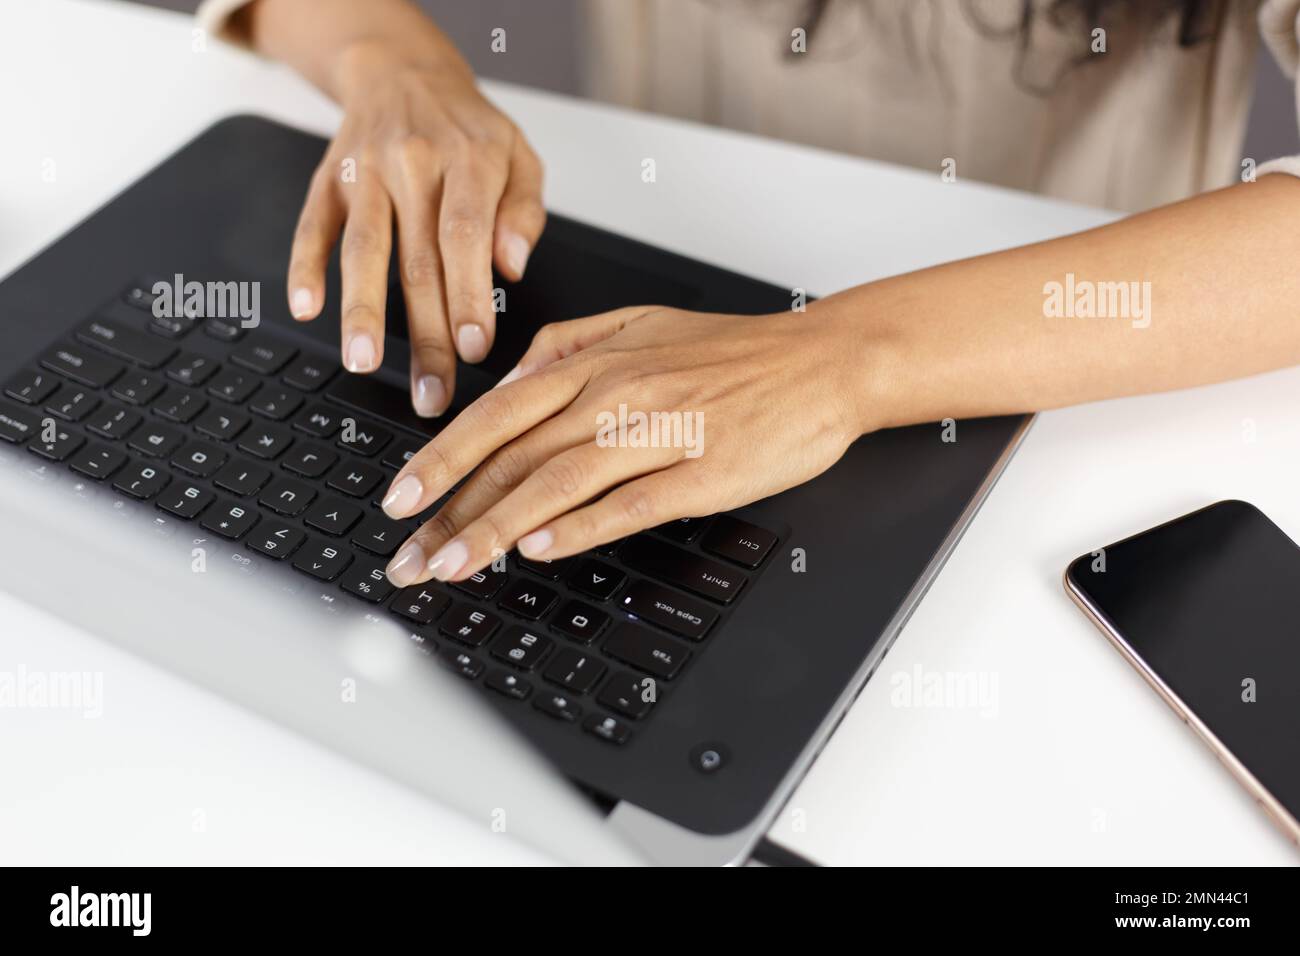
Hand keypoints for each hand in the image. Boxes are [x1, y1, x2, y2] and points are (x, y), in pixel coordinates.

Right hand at [285, 40, 544, 415]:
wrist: (403, 71)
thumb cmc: (469, 129)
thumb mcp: (519, 156)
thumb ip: (525, 212)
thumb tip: (512, 266)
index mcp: (469, 161)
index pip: (465, 238)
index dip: (468, 296)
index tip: (473, 348)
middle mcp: (414, 165)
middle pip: (417, 261)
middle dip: (424, 336)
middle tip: (431, 393)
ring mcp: (365, 172)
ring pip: (362, 249)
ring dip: (361, 310)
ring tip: (362, 361)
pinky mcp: (329, 179)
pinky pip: (312, 225)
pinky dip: (303, 265)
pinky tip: (305, 306)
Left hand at [378, 304, 876, 586]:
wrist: (822, 362)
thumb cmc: (736, 351)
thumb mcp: (641, 321)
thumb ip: (570, 342)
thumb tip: (512, 374)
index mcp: (596, 362)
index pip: (497, 416)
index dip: (440, 462)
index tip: (400, 501)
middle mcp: (617, 392)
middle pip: (514, 456)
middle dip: (450, 510)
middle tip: (407, 555)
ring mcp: (659, 431)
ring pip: (558, 481)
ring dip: (497, 528)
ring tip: (454, 566)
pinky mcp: (702, 470)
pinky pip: (630, 501)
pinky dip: (581, 527)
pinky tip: (542, 550)